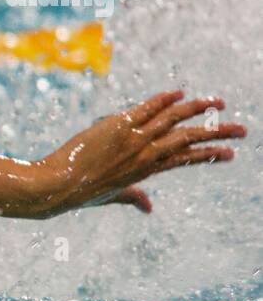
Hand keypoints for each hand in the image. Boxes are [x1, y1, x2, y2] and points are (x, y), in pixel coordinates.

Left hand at [33, 90, 244, 217]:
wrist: (59, 185)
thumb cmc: (82, 192)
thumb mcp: (112, 195)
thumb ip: (133, 197)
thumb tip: (149, 207)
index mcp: (146, 170)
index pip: (185, 160)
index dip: (208, 156)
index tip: (229, 153)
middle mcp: (146, 154)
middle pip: (189, 140)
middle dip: (217, 134)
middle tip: (241, 130)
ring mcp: (134, 139)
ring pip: (173, 120)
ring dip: (198, 110)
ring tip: (219, 104)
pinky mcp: (118, 126)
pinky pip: (146, 108)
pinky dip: (163, 100)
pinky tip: (179, 93)